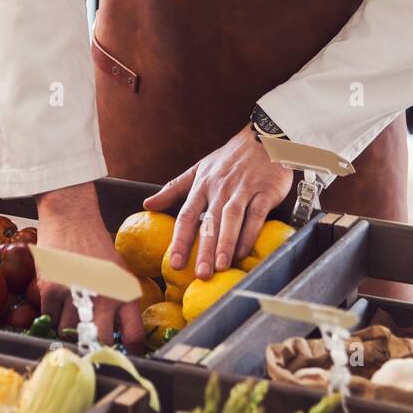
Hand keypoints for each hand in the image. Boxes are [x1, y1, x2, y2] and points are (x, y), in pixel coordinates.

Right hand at [35, 183, 143, 348]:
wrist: (72, 216)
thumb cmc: (97, 244)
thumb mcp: (119, 272)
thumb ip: (120, 301)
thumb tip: (117, 335)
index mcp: (126, 292)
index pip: (133, 337)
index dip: (129, 353)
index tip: (122, 358)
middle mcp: (104, 296)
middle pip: (99, 343)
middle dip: (94, 350)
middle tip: (89, 349)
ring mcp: (76, 295)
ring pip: (69, 332)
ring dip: (68, 331)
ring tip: (69, 319)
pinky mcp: (52, 290)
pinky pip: (50, 319)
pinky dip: (51, 317)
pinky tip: (56, 306)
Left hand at [144, 127, 292, 278]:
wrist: (263, 139)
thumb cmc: (230, 158)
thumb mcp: (198, 169)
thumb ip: (174, 188)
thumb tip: (147, 204)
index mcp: (202, 185)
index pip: (187, 216)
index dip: (181, 240)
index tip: (175, 263)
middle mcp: (220, 189)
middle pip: (209, 222)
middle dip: (204, 249)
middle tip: (200, 274)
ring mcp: (243, 190)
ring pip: (231, 219)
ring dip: (226, 243)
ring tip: (221, 266)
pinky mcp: (264, 191)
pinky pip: (256, 214)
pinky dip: (250, 233)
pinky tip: (244, 251)